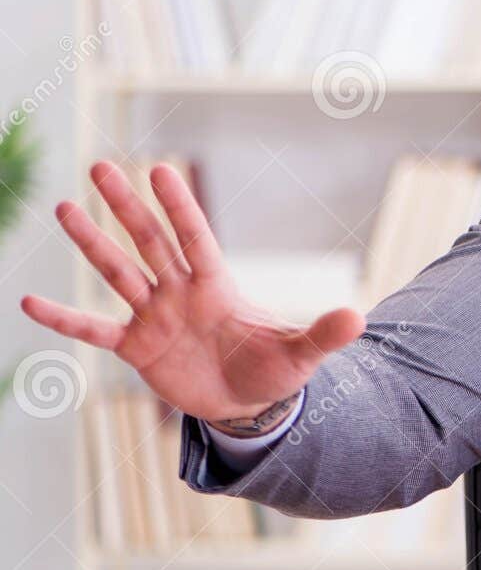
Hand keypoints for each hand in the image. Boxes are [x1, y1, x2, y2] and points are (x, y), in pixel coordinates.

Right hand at [19, 161, 366, 425]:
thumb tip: (359, 317)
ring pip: (117, 272)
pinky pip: (94, 329)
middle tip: (99, 166)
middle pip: (149, 241)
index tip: (160, 169)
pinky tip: (28, 303)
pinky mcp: (136, 347)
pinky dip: (64, 319)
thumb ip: (324, 334)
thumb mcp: (303, 355)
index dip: (179, 206)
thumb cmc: (276, 370)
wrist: (250, 403)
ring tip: (63, 207)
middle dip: (126, 206)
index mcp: (218, 287)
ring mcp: (154, 316)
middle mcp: (180, 292)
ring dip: (91, 243)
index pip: (195, 239)